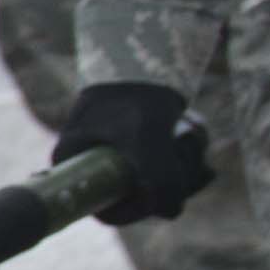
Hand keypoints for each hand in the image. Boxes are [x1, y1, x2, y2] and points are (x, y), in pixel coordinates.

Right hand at [52, 76, 210, 227]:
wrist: (144, 57)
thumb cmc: (136, 97)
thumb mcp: (148, 138)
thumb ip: (161, 178)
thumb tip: (171, 212)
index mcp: (73, 164)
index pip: (104, 208)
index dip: (139, 209)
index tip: (165, 198)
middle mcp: (89, 164)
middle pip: (135, 197)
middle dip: (171, 184)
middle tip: (195, 165)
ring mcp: (114, 156)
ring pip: (154, 182)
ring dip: (183, 169)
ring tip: (193, 138)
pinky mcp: (135, 146)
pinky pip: (162, 168)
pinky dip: (184, 160)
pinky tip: (196, 142)